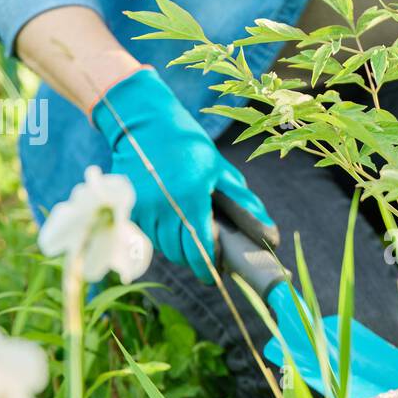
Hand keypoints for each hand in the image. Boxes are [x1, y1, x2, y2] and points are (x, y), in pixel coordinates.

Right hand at [91, 67, 276, 278]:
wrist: (144, 123)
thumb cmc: (188, 144)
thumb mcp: (220, 169)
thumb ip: (243, 203)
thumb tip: (268, 233)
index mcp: (189, 198)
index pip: (199, 248)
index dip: (208, 266)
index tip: (216, 274)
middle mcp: (162, 208)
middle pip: (180, 253)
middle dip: (195, 259)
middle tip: (208, 255)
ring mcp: (142, 209)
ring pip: (164, 247)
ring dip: (178, 248)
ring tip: (191, 235)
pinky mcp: (128, 208)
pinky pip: (149, 235)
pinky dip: (162, 237)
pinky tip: (172, 223)